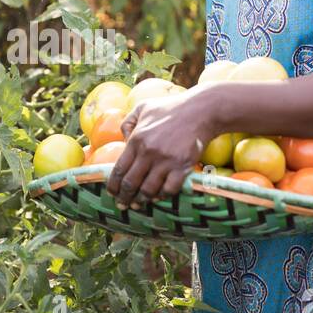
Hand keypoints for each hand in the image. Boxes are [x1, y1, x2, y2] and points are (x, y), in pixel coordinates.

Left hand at [106, 89, 215, 208]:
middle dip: (124, 197)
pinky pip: (169, 189)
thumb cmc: (171, 108)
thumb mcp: (143, 107)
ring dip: (142, 200)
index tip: (111, 193)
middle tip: (122, 205)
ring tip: (139, 203)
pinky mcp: (182, 167)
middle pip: (131, 183)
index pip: (119, 169)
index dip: (113, 185)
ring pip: (148, 190)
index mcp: (136, 139)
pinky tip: (159, 196)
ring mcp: (166, 161)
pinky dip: (162, 195)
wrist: (201, 111)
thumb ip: (128, 122)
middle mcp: (148, 153)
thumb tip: (122, 138)